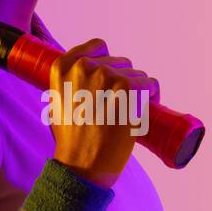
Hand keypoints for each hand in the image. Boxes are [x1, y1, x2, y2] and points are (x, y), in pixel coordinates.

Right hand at [47, 37, 160, 187]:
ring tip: (130, 113)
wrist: (81, 164)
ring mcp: (107, 75)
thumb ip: (71, 85)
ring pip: (137, 74)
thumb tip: (87, 80)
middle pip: (121, 62)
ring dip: (138, 91)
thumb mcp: (59, 103)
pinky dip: (152, 96)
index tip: (112, 77)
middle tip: (120, 106)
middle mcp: (85, 66)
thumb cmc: (71, 140)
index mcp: (65, 67)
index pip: (98, 46)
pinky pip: (151, 84)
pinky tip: (144, 111)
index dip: (109, 61)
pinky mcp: (128, 87)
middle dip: (124, 81)